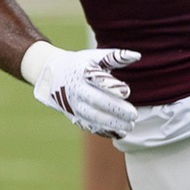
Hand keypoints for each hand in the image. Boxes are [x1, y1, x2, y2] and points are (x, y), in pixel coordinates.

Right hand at [21, 42, 139, 138]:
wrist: (53, 76)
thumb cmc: (80, 64)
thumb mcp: (95, 56)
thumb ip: (116, 56)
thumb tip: (137, 55)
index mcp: (82, 72)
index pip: (97, 79)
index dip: (111, 86)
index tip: (127, 91)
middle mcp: (77, 90)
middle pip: (96, 101)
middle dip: (115, 109)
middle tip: (134, 114)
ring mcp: (74, 105)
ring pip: (93, 116)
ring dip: (112, 123)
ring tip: (130, 125)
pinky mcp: (75, 116)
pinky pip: (89, 126)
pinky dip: (104, 131)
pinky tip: (120, 133)